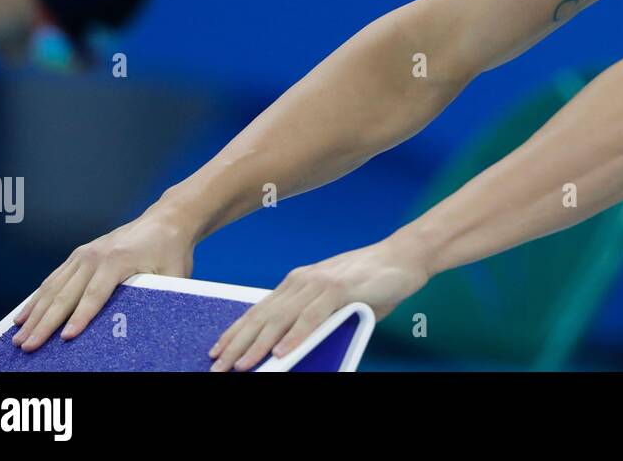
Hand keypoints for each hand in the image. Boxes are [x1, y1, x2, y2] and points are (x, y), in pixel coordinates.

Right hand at [11, 207, 195, 350]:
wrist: (167, 219)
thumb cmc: (172, 250)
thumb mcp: (174, 275)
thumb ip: (160, 297)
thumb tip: (151, 324)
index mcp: (118, 260)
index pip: (95, 294)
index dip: (81, 317)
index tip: (66, 338)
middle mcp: (95, 255)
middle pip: (66, 294)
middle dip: (45, 323)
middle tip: (28, 347)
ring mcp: (84, 253)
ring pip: (53, 287)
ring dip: (34, 314)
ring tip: (18, 337)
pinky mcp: (80, 254)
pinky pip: (53, 279)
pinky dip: (37, 298)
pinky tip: (24, 316)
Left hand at [208, 239, 427, 371]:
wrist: (404, 256)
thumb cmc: (372, 281)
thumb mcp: (334, 300)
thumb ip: (313, 317)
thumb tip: (293, 346)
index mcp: (297, 282)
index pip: (259, 310)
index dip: (236, 332)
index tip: (218, 351)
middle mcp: (302, 281)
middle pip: (262, 316)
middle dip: (238, 344)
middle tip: (219, 366)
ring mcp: (320, 284)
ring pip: (281, 319)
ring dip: (259, 345)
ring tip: (242, 365)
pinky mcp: (340, 290)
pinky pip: (312, 317)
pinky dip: (296, 336)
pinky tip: (282, 353)